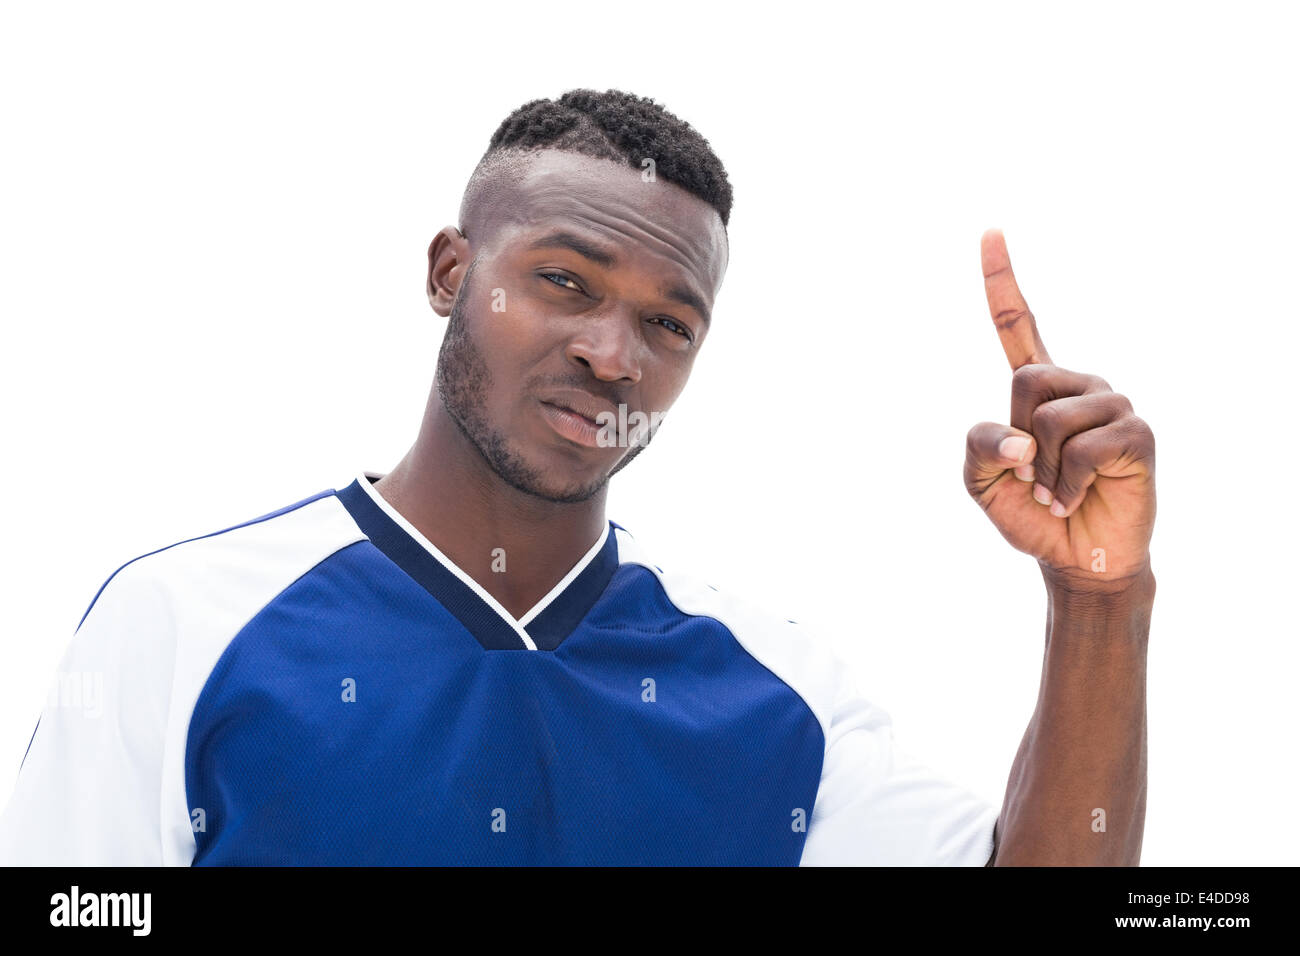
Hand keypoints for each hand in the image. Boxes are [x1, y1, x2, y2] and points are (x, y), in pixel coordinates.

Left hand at [963, 229, 1155, 585]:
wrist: (1076, 559)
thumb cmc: (1032, 513)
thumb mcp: (980, 481)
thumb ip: (979, 446)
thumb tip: (1022, 438)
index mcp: (1038, 388)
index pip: (1018, 323)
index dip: (1000, 279)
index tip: (989, 230)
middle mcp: (1078, 385)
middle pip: (1025, 381)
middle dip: (1016, 439)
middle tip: (1033, 476)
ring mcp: (1111, 404)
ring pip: (1049, 419)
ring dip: (1041, 470)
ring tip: (1056, 490)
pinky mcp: (1135, 432)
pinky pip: (1080, 448)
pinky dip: (1065, 484)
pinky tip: (1075, 498)